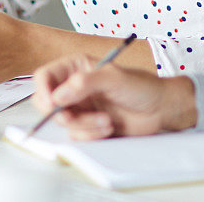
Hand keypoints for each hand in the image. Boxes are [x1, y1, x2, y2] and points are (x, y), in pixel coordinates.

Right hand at [32, 55, 196, 139]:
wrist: (159, 109)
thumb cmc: (141, 87)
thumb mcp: (114, 79)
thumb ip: (85, 84)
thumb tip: (59, 95)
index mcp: (76, 68)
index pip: (44, 77)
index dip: (43, 91)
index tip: (53, 104)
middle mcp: (74, 87)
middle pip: (46, 102)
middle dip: (61, 113)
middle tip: (71, 118)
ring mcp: (80, 107)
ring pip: (63, 121)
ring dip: (84, 125)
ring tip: (107, 120)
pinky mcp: (87, 125)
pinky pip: (76, 135)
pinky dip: (91, 134)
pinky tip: (109, 126)